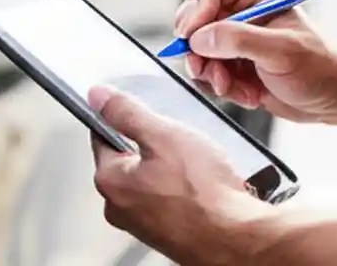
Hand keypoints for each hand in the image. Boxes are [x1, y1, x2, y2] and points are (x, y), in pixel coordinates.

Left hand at [88, 86, 273, 263]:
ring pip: (154, 181)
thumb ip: (126, 113)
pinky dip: (187, 192)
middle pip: (130, 160)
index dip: (122, 119)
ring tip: (198, 169)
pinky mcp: (168, 235)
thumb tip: (99, 96)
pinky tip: (206, 189)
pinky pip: (172, 201)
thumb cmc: (202, 194)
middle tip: (179, 144)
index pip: (102, 136)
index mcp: (109, 181)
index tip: (140, 113)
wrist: (237, 239)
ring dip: (173, 170)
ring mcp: (144, 224)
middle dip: (154, 147)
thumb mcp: (162, 135)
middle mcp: (120, 208)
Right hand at [176, 0, 336, 123]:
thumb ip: (239, 40)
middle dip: (198, 50)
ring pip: (197, 52)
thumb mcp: (281, 51)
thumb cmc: (319, 68)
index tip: (191, 37)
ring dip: (211, 74)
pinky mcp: (233, 67)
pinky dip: (222, 89)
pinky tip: (248, 95)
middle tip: (207, 70)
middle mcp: (239, 15)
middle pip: (194, 21)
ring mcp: (234, 42)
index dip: (195, 10)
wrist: (334, 100)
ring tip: (234, 88)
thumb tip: (199, 39)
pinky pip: (208, 75)